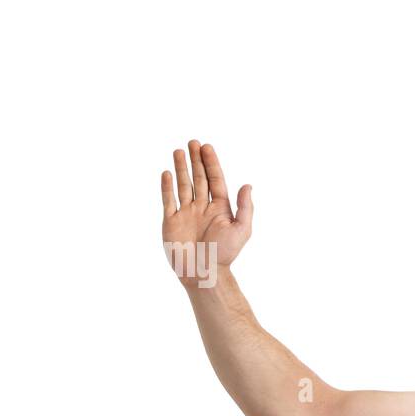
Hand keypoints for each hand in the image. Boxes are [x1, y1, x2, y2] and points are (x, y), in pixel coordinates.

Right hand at [160, 140, 252, 286]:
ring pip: (183, 186)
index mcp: (220, 209)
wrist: (203, 273)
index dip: (211, 163)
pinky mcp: (171, 221)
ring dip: (181, 168)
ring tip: (178, 151)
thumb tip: (247, 185)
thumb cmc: (225, 254)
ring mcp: (186, 214)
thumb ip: (245, 207)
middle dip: (196, 160)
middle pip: (199, 179)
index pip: (215, 180)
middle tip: (192, 142)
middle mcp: (203, 208)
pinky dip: (167, 186)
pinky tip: (167, 173)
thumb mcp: (241, 230)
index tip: (206, 147)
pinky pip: (168, 200)